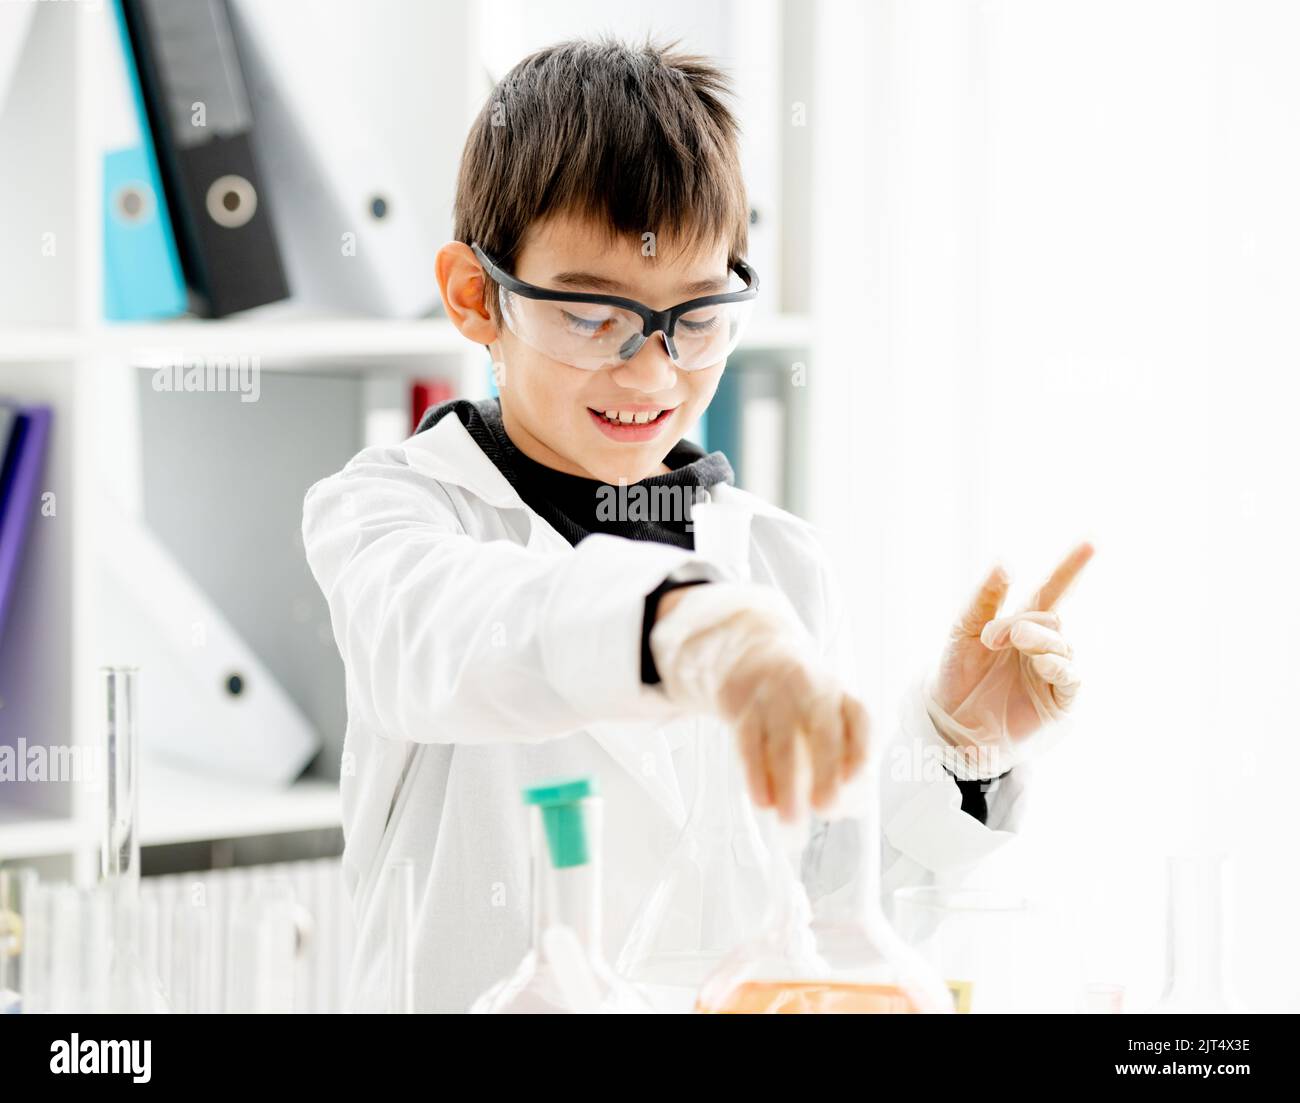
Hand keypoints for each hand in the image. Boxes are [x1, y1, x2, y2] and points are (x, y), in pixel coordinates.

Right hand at [650, 583, 868, 820]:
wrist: (748, 650)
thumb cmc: (796, 696)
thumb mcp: (823, 705)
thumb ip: (838, 749)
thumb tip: (848, 808)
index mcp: (838, 693)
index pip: (859, 717)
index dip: (861, 748)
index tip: (857, 780)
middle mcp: (811, 689)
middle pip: (822, 731)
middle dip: (826, 771)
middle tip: (826, 809)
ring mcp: (774, 694)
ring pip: (781, 743)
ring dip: (786, 783)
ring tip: (790, 819)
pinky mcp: (741, 703)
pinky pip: (749, 743)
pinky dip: (755, 774)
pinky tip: (762, 800)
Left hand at [929, 543, 1093, 768]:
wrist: (948, 721)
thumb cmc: (957, 673)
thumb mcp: (964, 630)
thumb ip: (985, 598)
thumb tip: (1004, 563)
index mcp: (1021, 624)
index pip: (1052, 590)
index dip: (1070, 568)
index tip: (1091, 542)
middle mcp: (1041, 646)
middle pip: (1051, 619)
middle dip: (1024, 623)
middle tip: (993, 637)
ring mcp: (1052, 673)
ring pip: (1062, 645)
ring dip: (1038, 640)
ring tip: (1016, 644)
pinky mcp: (1058, 701)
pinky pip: (1070, 677)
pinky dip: (1058, 665)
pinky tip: (1042, 662)